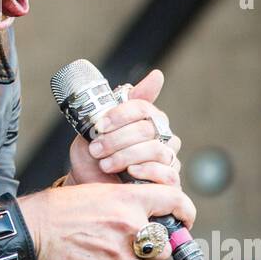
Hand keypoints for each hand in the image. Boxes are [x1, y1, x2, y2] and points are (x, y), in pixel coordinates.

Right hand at [16, 182, 195, 259]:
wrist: (35, 229)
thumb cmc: (64, 208)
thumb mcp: (100, 192)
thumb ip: (130, 204)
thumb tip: (152, 219)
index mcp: (128, 200)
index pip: (175, 201)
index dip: (186, 213)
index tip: (185, 221)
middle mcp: (129, 227)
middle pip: (164, 247)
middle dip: (156, 249)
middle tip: (139, 245)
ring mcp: (118, 254)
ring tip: (111, 253)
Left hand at [65, 69, 181, 186]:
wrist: (89, 185)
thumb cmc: (95, 155)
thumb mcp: (100, 126)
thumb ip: (123, 102)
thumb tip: (158, 75)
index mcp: (149, 118)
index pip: (142, 108)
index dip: (119, 115)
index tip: (99, 126)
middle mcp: (164, 136)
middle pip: (146, 129)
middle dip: (116, 140)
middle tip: (96, 150)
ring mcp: (169, 159)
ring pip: (155, 150)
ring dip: (125, 157)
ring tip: (105, 164)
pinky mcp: (171, 182)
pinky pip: (167, 173)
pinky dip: (146, 171)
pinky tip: (130, 172)